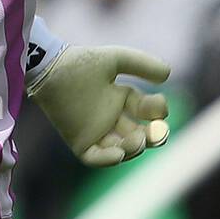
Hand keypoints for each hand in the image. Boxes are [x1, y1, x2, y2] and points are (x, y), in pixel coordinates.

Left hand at [29, 45, 170, 166]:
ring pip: (122, 148)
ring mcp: (95, 131)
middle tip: (159, 132)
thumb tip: (168, 74)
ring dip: (134, 147)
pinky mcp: (79, 141)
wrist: (50, 69)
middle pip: (139, 135)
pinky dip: (108, 159)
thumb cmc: (80, 62)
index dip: (157, 110)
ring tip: (138, 139)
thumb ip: (141, 64)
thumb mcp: (115, 59)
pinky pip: (96, 158)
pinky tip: (119, 153)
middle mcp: (110, 117)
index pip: (146, 111)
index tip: (160, 105)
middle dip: (153, 136)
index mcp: (120, 98)